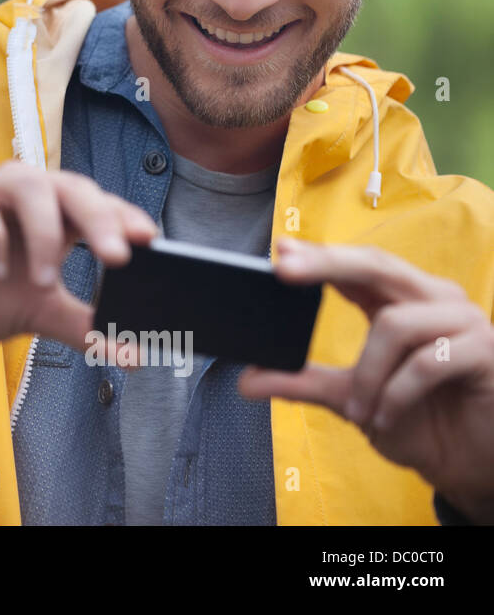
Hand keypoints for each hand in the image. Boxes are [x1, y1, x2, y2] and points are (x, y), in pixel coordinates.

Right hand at [0, 160, 157, 359]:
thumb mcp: (38, 314)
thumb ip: (84, 328)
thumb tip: (134, 354)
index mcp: (52, 215)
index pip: (96, 203)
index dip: (123, 215)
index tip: (149, 240)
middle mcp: (22, 195)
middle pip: (69, 185)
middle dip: (98, 217)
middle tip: (117, 256)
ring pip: (26, 183)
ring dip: (43, 230)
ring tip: (44, 279)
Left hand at [238, 237, 493, 522]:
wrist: (469, 466)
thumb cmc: (418, 422)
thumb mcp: (349, 400)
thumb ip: (302, 384)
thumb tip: (246, 381)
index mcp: (399, 300)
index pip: (356, 265)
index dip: (320, 254)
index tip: (280, 250)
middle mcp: (432, 299)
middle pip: (377, 265)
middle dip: (327, 264)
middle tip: (283, 270)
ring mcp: (463, 321)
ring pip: (395, 324)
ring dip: (367, 375)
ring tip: (359, 412)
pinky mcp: (486, 351)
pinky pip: (428, 361)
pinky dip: (397, 393)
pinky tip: (386, 417)